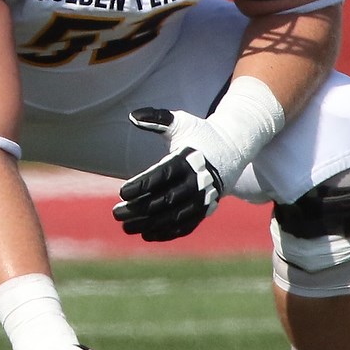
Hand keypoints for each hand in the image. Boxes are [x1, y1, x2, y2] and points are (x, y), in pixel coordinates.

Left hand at [114, 107, 240, 240]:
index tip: (121, 192)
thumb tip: (132, 115)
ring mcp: (203, 198)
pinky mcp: (207, 209)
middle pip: (165, 200)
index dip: (141, 185)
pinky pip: (186, 225)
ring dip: (149, 224)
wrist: (233, 149)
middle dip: (139, 209)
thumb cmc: (200, 134)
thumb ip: (157, 119)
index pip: (161, 176)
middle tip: (116, 213)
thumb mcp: (181, 122)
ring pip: (174, 217)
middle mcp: (197, 181)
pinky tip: (147, 234)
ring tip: (127, 227)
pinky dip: (168, 232)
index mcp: (188, 160)